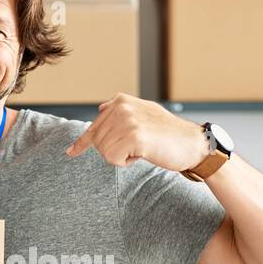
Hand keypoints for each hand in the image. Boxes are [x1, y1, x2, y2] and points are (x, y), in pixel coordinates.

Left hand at [65, 93, 210, 171]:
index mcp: (120, 101)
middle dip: (114, 151)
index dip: (82, 143)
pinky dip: (126, 163)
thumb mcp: (143, 115)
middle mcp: (121, 107)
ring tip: (142, 148)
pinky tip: (143, 154)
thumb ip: (121, 112)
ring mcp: (127, 120)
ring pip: (104, 152)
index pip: (94, 126)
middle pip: (97, 142)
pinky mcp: (134, 136)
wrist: (192, 144)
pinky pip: (113, 159)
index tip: (70, 152)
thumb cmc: (168, 134)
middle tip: (137, 147)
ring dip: (121, 157)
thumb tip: (101, 108)